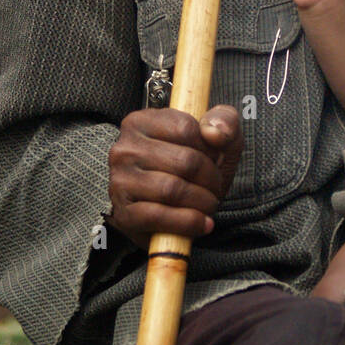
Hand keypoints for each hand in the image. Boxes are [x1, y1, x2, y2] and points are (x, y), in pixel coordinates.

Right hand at [106, 105, 242, 251]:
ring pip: (172, 189)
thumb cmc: (191, 164)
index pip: (185, 128)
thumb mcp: (214, 135)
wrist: (168, 209)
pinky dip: (188, 222)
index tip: (215, 158)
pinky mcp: (123, 213)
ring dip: (202, 201)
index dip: (210, 147)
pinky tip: (203, 223)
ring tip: (210, 203)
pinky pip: (159, 217)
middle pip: (184, 161)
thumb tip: (214, 133)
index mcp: (141, 121)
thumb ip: (224, 120)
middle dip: (210, 178)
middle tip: (215, 186)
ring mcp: (120, 181)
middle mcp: (125, 149)